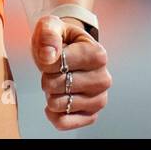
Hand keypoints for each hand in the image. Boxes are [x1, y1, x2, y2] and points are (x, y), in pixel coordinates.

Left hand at [31, 14, 110, 130]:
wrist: (65, 53)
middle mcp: (103, 79)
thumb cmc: (59, 39)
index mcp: (98, 54)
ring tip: (58, 82)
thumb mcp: (51, 26)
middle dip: (47, 77)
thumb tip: (49, 56)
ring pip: (59, 104)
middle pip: (57, 85)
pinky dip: (52, 113)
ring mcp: (99, 99)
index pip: (60, 63)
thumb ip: (48, 34)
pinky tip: (56, 100)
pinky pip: (63, 122)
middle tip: (54, 70)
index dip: (47, 60)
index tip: (53, 54)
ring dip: (49, 94)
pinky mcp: (91, 115)